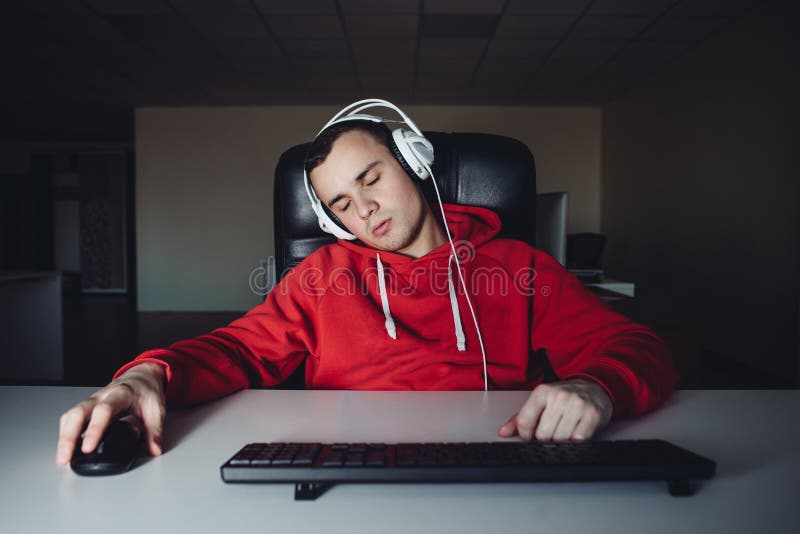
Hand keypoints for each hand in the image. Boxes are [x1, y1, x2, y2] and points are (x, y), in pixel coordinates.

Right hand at [56, 362, 166, 464]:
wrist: (141, 377)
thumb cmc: (146, 391)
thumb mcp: (157, 409)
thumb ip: (155, 431)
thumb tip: (154, 450)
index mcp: (120, 395)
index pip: (103, 411)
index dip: (94, 429)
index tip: (87, 448)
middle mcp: (101, 397)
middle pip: (78, 413)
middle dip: (68, 436)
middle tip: (65, 458)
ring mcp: (91, 402)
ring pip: (70, 415)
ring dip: (63, 437)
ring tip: (62, 459)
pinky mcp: (87, 408)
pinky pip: (70, 418)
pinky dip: (65, 433)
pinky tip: (66, 448)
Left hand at [498, 378, 612, 441]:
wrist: (594, 387)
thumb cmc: (564, 397)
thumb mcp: (540, 401)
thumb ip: (520, 417)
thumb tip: (503, 432)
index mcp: (542, 392)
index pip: (524, 421)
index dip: (525, 435)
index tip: (530, 435)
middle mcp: (559, 396)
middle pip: (543, 434)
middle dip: (545, 437)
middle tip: (552, 430)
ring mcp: (577, 405)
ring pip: (560, 439)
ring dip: (561, 439)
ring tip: (564, 428)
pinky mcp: (593, 414)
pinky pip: (579, 439)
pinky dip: (576, 439)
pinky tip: (576, 429)